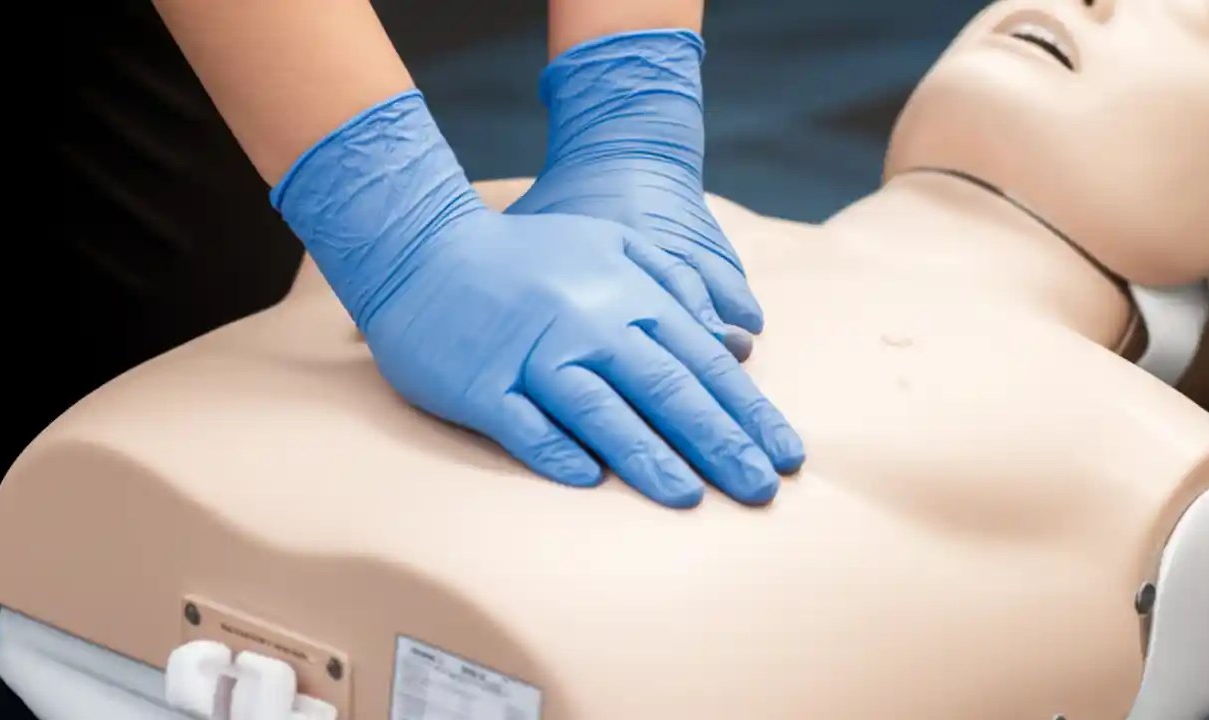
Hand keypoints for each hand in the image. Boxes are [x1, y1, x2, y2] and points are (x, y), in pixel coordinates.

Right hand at [272, 91, 805, 506]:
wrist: (422, 248)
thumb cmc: (529, 257)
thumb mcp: (612, 245)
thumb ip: (675, 284)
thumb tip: (735, 338)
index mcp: (626, 297)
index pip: (701, 363)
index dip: (747, 411)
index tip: (785, 454)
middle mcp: (587, 326)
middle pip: (664, 390)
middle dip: (718, 442)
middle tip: (759, 489)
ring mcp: (530, 355)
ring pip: (599, 410)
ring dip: (646, 455)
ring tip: (688, 496)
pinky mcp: (480, 383)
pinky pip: (521, 422)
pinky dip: (553, 449)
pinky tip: (586, 480)